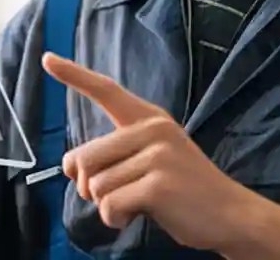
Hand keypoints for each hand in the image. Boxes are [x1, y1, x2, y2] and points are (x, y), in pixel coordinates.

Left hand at [42, 53, 258, 251]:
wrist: (231, 214)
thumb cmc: (184, 189)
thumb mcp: (154, 158)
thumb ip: (117, 154)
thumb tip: (73, 168)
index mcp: (149, 118)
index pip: (106, 91)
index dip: (74, 75)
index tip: (47, 59)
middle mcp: (152, 129)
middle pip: (84, 158)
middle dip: (88, 186)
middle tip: (115, 195)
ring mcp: (157, 155)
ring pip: (96, 185)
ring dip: (107, 206)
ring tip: (136, 205)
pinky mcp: (158, 184)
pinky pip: (110, 205)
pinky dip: (115, 219)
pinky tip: (137, 217)